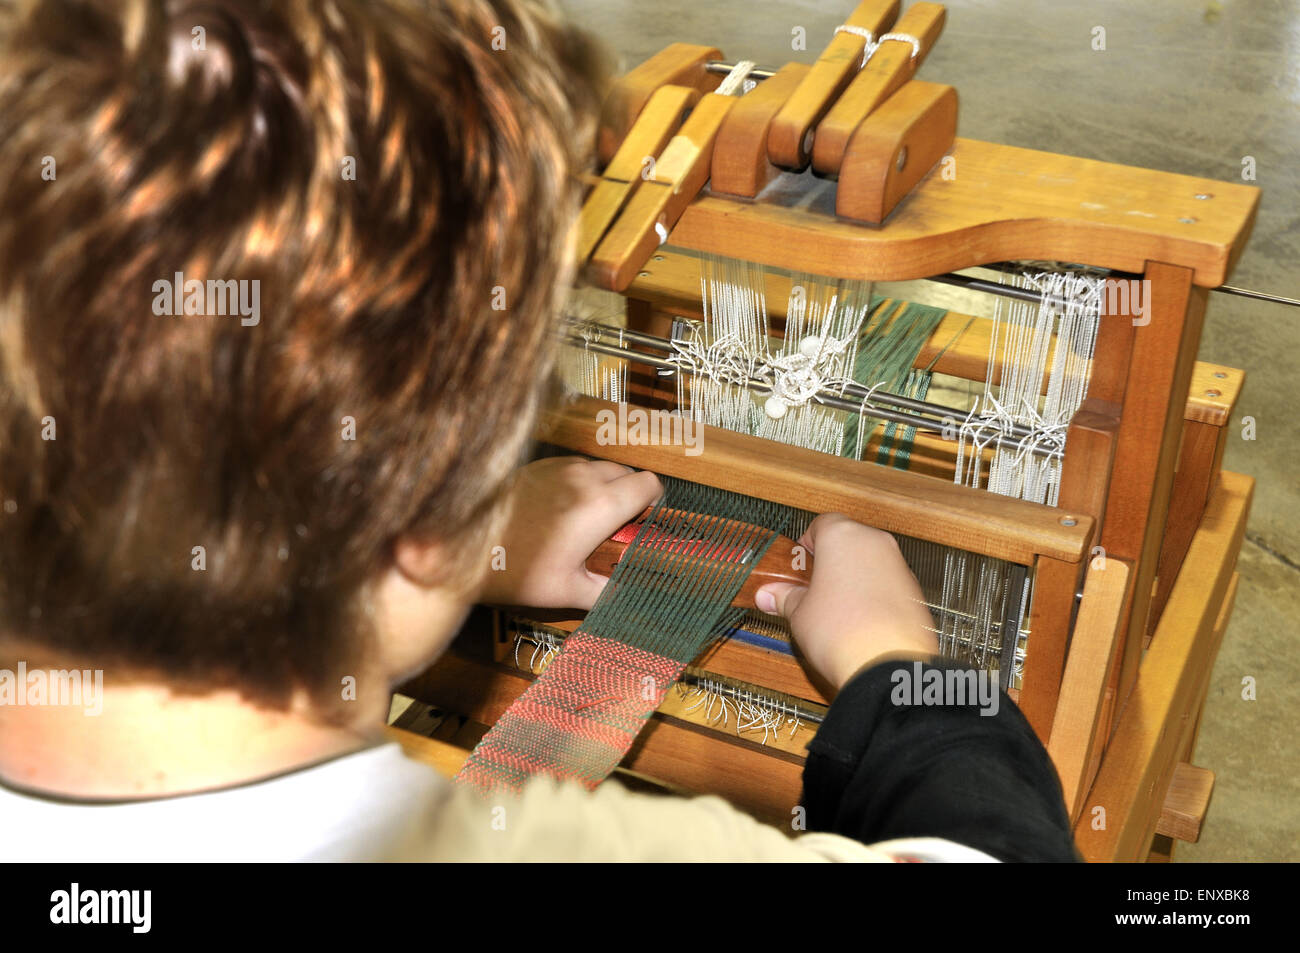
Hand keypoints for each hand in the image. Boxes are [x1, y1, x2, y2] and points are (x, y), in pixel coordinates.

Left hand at [477, 457, 662, 610]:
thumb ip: (607, 592)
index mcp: (602, 506)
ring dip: (603, 488)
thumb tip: (630, 595)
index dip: (652, 504)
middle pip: (627, 474)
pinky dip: (577, 483)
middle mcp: (586, 479)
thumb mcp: (568, 591)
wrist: (462, 546)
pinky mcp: (539, 466)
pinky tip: (559, 510)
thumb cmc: (517, 570)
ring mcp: (561, 468)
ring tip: (585, 521)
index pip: (650, 484)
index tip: (640, 525)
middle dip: (628, 497)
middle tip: (613, 530)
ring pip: (599, 468)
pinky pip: (573, 467)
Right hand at [755, 513, 937, 689]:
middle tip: (811, 590)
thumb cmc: (843, 633)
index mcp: (842, 536)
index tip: (797, 568)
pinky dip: (873, 596)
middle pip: (847, 542)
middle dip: (829, 563)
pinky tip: (860, 623)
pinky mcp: (914, 592)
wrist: (887, 666)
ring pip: (870, 563)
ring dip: (852, 580)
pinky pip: (887, 585)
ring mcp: (899, 566)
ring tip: (835, 612)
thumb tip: (770, 595)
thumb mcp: (799, 613)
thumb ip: (785, 598)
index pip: (820, 524)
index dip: (805, 546)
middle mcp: (875, 543)